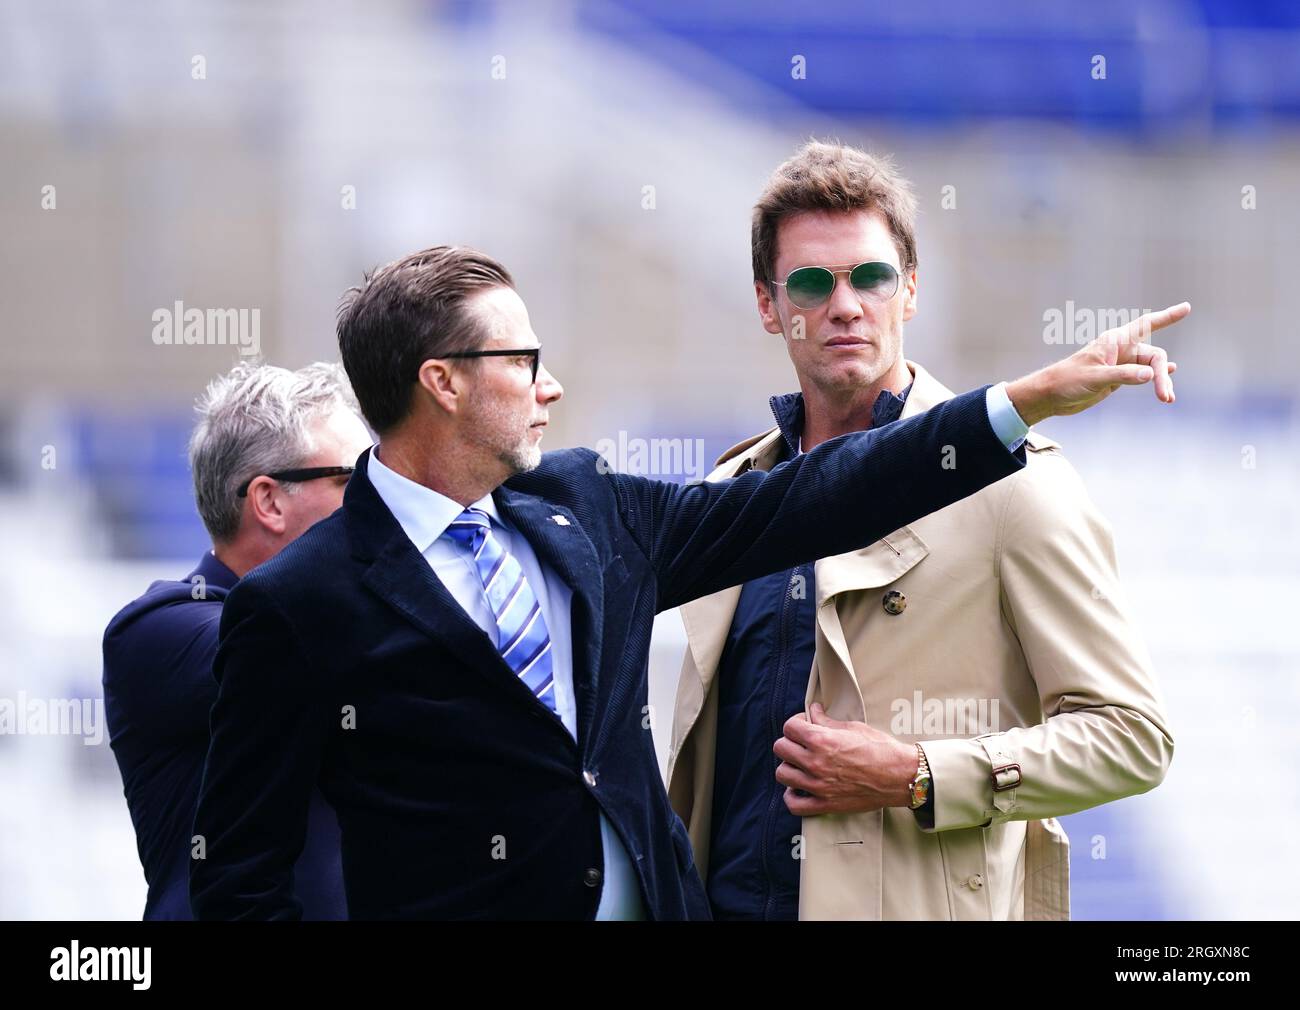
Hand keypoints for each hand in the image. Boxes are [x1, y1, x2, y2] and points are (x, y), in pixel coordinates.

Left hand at [774, 703, 917, 816]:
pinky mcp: (825, 804)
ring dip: (789, 766)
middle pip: (780, 748)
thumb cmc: (880, 749)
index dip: (796, 724)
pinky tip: (799, 788)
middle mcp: (816, 763)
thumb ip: (827, 721)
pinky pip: (793, 804)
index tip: (804, 726)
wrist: (900, 776)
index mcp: (822, 740)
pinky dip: (792, 796)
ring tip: (801, 764)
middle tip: (802, 744)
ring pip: (782, 774)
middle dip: (790, 742)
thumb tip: (812, 711)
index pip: (789, 727)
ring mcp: (818, 786)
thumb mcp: (853, 727)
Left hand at [1006, 302, 1189, 425]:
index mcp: (1115, 341)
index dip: (1167, 316)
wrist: (1050, 395)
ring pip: (1150, 369)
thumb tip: (1151, 375)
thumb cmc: (1067, 381)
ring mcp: (1120, 364)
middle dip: (1162, 375)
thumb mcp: (1095, 378)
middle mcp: (1120, 350)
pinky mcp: (1117, 379)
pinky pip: (1142, 375)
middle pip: (1153, 357)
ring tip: (1167, 399)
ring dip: (1160, 382)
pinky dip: (1155, 377)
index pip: (1146, 324)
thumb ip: (1123, 376)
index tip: (1187, 307)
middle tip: (1166, 397)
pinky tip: (1167, 377)